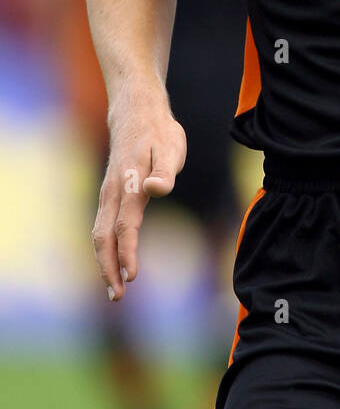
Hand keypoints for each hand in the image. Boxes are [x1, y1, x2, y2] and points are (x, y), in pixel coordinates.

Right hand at [91, 93, 186, 301]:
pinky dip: (105, 249)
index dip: (128, 251)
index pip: (126, 224)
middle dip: (109, 268)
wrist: (137, 112)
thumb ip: (165, 171)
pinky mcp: (109, 195)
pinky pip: (102, 227)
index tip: (133, 275)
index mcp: (130, 183)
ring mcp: (108, 194)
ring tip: (115, 290)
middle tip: (118, 297)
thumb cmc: (159, 133)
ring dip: (105, 262)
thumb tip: (157, 189)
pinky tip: (114, 264)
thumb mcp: (170, 147)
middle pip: (104, 235)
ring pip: (99, 233)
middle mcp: (113, 192)